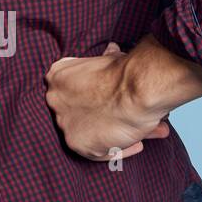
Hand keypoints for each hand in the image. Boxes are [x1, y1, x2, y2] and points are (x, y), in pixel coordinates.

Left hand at [45, 43, 170, 161]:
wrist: (137, 88)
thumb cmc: (129, 71)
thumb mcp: (111, 59)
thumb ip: (106, 59)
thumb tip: (112, 50)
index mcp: (58, 74)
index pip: (74, 90)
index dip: (97, 96)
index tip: (115, 99)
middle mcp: (54, 98)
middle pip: (84, 112)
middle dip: (109, 115)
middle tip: (131, 116)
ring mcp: (63, 121)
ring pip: (93, 132)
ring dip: (120, 133)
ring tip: (146, 130)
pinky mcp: (76, 142)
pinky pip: (99, 152)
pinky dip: (119, 150)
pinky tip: (137, 144)